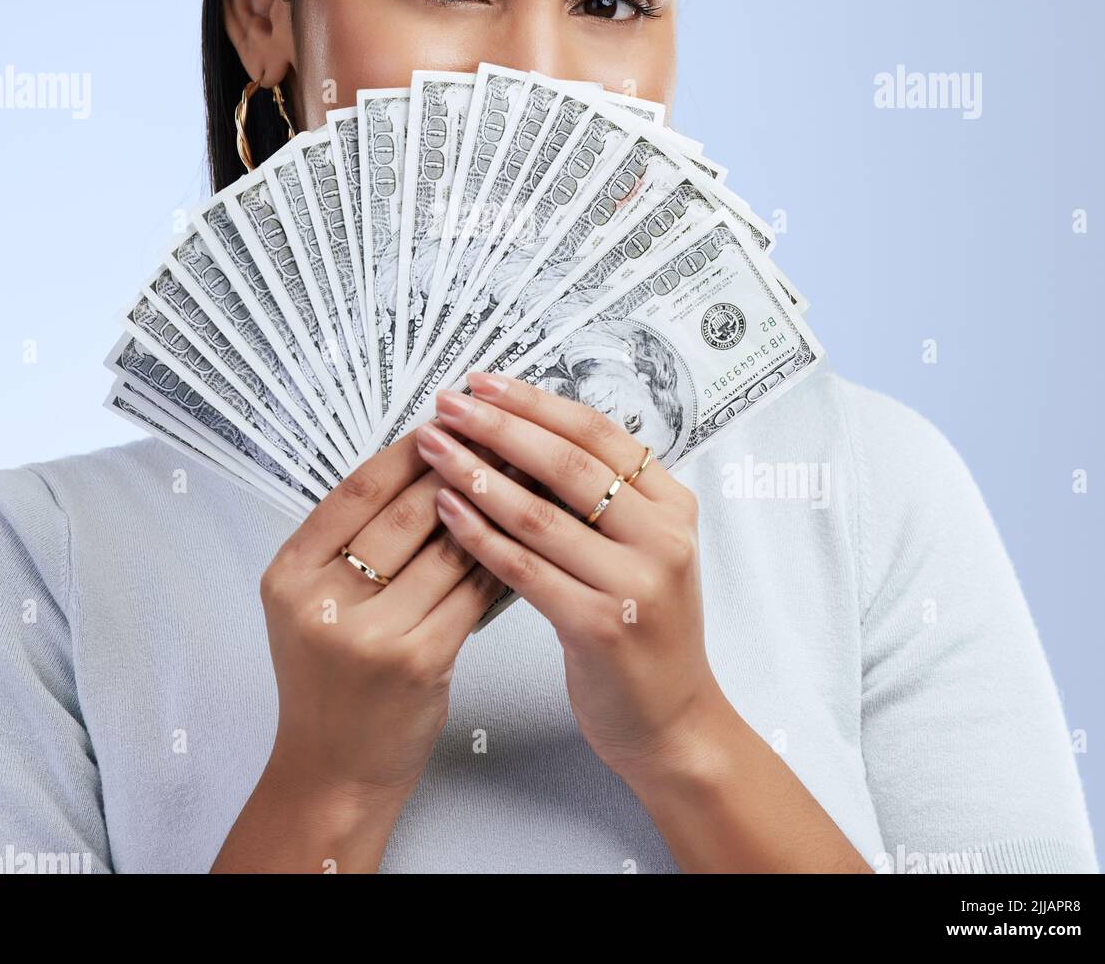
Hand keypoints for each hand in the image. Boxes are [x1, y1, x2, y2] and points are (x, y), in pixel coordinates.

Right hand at [258, 429, 508, 803]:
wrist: (331, 772)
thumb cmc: (332, 682)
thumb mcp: (316, 603)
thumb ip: (353, 542)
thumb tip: (427, 465)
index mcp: (291, 573)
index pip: (358, 488)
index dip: (409, 448)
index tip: (448, 420)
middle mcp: (322, 600)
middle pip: (404, 512)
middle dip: (460, 466)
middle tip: (502, 435)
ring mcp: (368, 633)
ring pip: (446, 548)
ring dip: (493, 507)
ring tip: (526, 475)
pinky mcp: (417, 660)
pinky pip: (471, 593)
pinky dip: (502, 559)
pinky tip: (528, 537)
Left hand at [417, 372, 721, 787]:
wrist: (672, 721)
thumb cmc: (640, 626)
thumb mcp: (641, 548)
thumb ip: (600, 496)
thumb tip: (519, 428)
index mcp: (672, 504)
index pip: (597, 433)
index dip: (534, 402)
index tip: (481, 382)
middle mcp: (663, 536)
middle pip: (567, 463)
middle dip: (498, 427)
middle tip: (446, 405)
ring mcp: (635, 583)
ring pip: (540, 514)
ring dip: (476, 474)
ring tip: (432, 449)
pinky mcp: (601, 627)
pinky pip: (525, 570)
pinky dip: (480, 536)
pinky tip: (446, 511)